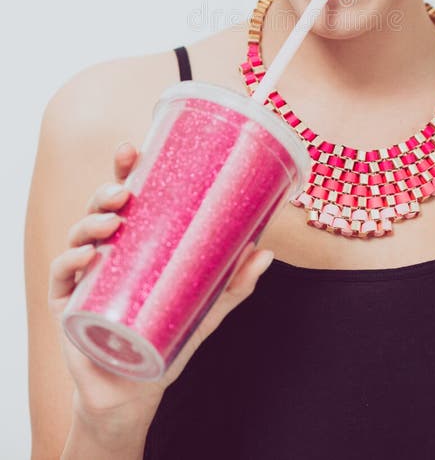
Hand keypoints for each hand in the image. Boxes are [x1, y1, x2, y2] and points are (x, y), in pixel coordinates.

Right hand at [48, 142, 274, 439]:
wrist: (134, 393)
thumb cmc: (166, 341)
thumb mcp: (205, 310)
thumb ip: (234, 284)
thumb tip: (265, 252)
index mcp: (137, 242)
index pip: (129, 198)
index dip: (125, 170)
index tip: (132, 150)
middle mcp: (108, 252)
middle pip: (102, 208)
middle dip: (108, 190)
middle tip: (124, 190)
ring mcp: (85, 276)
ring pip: (80, 234)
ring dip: (91, 222)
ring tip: (112, 223)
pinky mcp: (67, 304)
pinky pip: (60, 274)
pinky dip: (69, 260)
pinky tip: (86, 256)